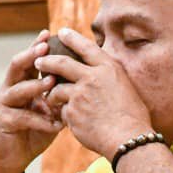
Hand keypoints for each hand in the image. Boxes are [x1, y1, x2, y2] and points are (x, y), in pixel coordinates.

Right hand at [0, 32, 65, 172]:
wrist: (9, 159)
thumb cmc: (31, 133)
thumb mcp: (48, 113)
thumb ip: (58, 99)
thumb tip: (82, 85)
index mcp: (21, 84)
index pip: (29, 61)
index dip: (37, 46)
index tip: (49, 33)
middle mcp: (9, 89)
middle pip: (17, 66)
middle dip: (31, 55)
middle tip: (45, 48)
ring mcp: (3, 105)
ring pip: (18, 89)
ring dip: (36, 86)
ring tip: (52, 83)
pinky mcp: (2, 121)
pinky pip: (23, 117)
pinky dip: (41, 120)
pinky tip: (56, 124)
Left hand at [35, 28, 154, 157]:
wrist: (128, 139)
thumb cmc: (134, 117)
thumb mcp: (126, 87)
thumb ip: (110, 77)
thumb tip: (103, 72)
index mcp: (109, 69)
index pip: (86, 47)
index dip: (72, 38)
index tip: (61, 33)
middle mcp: (92, 77)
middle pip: (62, 63)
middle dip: (47, 61)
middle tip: (39, 61)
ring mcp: (80, 94)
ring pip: (57, 89)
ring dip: (51, 94)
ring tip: (49, 99)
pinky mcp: (72, 112)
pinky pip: (62, 110)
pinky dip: (64, 115)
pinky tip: (69, 121)